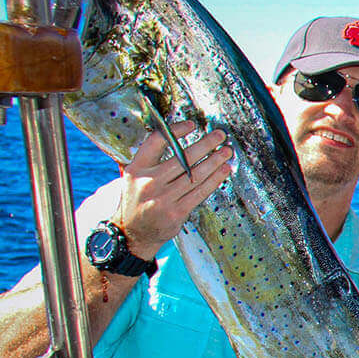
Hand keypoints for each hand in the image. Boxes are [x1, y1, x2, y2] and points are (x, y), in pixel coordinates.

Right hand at [111, 122, 233, 259]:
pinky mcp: (176, 212)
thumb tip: (172, 135)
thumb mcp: (132, 178)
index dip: (175, 131)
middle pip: (181, 158)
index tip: (192, 125)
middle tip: (219, 135)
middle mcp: (148, 182)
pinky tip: (224, 170)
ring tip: (226, 151)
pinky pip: (200, 192)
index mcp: (135, 169)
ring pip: (195, 175)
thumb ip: (148, 159)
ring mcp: (163, 198)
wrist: (133, 233)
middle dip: (204, 144)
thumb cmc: (138, 200)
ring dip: (214, 161)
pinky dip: (214, 179)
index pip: (155, 142)